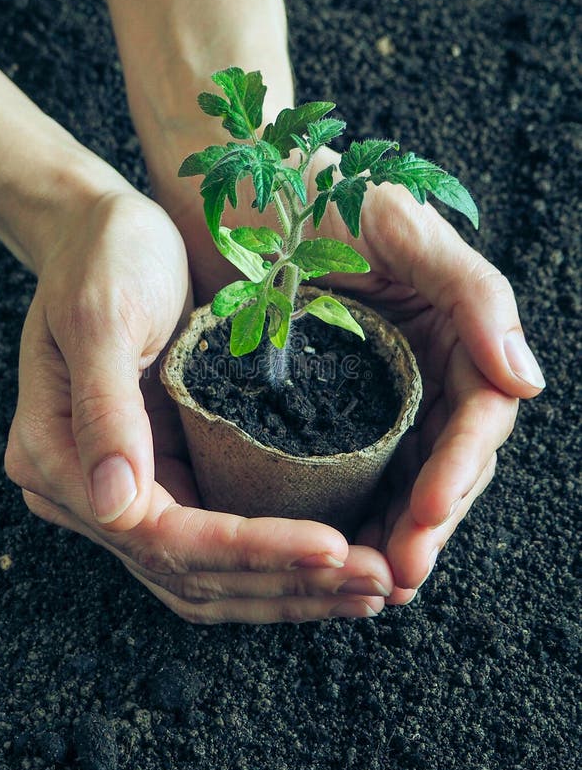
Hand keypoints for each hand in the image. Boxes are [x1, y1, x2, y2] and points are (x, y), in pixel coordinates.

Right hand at [4, 189, 392, 621]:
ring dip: (288, 590)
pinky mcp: (165, 478)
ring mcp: (127, 492)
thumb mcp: (101, 315)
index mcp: (58, 458)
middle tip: (375, 583)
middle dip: (285, 585)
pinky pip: (219, 544)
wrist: (100, 231)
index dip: (248, 549)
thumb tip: (116, 504)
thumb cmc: (100, 257)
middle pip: (190, 573)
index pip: (160, 535)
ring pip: (208, 577)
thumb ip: (104, 409)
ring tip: (367, 587)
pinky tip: (331, 562)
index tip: (331, 545)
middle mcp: (89, 493)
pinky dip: (274, 563)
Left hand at [151, 148, 544, 603]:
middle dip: (428, 522)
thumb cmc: (325, 194)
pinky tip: (332, 549)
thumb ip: (475, 293)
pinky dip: (348, 513)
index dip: (459, 471)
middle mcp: (424, 371)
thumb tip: (526, 382)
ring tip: (372, 582)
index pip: (476, 418)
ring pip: (400, 480)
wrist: (243, 187)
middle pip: (444, 463)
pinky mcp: (323, 409)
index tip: (429, 515)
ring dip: (393, 534)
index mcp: (456, 333)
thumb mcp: (403, 226)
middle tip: (398, 573)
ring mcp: (375, 395)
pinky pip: (347, 471)